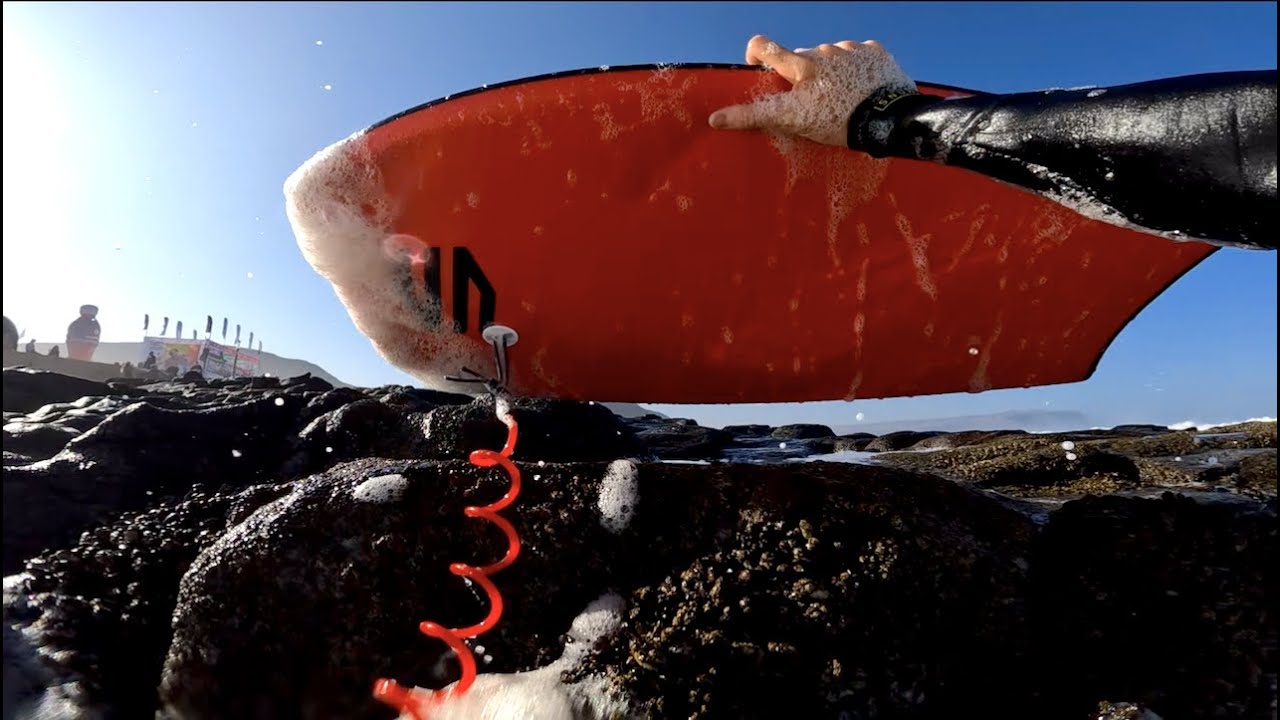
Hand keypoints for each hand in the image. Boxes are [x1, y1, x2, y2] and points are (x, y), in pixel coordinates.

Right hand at [708, 35, 915, 147]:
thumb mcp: (792, 120)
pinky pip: (859, 54)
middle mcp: (824, 51)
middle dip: (802, 74)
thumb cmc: (838, 121)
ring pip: (832, 55)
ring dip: (831, 71)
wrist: (888, 120)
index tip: (757, 63)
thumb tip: (715, 119)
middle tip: (811, 99)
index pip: (766, 47)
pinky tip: (862, 87)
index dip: (756, 52)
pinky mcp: (875, 51)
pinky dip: (857, 68)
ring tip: (841, 96)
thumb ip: (755, 115)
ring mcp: (851, 49)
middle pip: (802, 56)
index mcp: (801, 65)